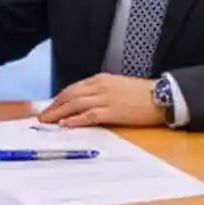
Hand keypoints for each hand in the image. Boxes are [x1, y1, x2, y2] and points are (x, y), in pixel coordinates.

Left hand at [37, 74, 163, 126]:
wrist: (161, 97)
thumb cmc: (140, 94)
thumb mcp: (116, 86)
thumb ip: (99, 92)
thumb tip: (81, 103)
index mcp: (100, 80)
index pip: (72, 89)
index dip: (58, 99)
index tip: (48, 108)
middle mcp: (100, 87)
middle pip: (69, 96)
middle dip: (53, 107)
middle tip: (42, 117)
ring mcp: (106, 99)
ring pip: (75, 105)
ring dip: (59, 114)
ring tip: (47, 122)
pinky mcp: (113, 111)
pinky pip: (89, 116)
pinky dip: (75, 120)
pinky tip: (66, 124)